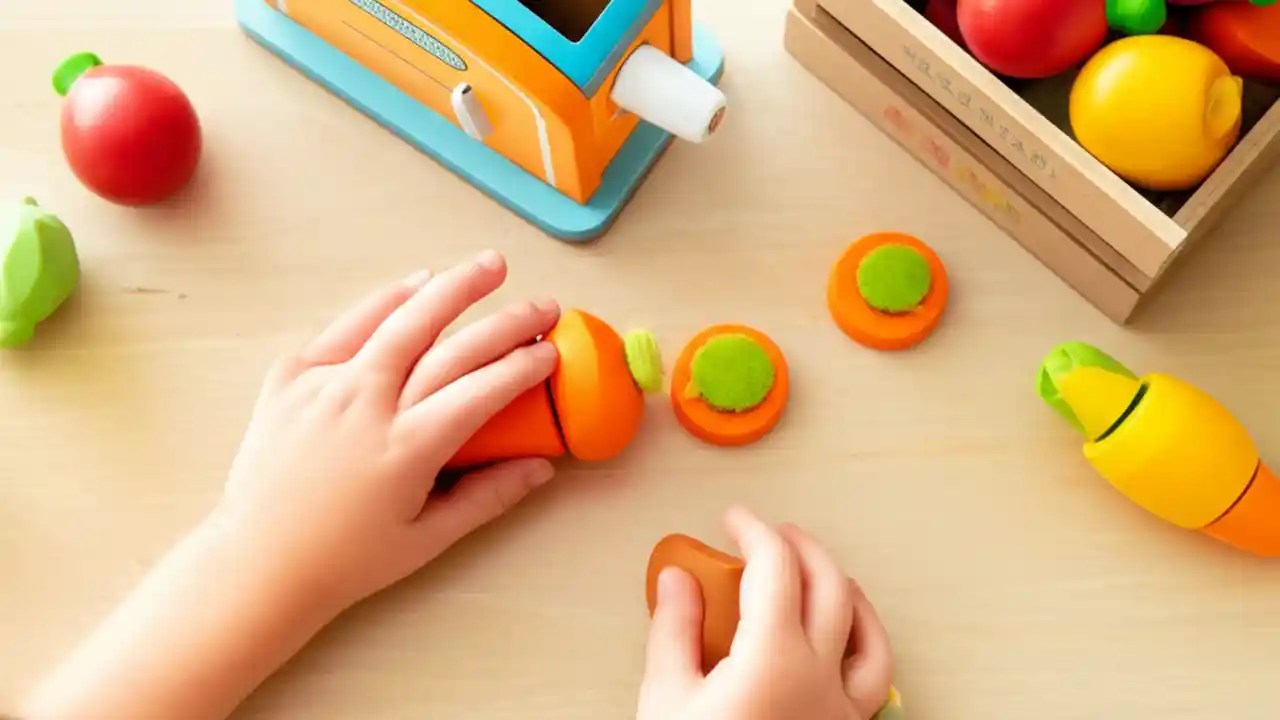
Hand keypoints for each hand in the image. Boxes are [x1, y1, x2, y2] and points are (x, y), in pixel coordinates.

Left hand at [220, 249, 562, 613]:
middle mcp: (369, 406)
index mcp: (408, 449)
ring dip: (449, 289)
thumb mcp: (426, 539)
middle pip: (451, 345)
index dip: (523, 367)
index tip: (550, 352)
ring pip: (399, 321)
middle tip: (542, 305)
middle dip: (505, 321)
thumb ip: (488, 497)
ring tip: (488, 266)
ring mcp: (327, 386)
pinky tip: (416, 283)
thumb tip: (541, 468)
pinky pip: (345, 326)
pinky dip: (384, 300)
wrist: (257, 562)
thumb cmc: (344, 561)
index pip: (482, 390)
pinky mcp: (291, 377)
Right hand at [637, 507, 892, 719]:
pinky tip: (846, 633)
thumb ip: (674, 630)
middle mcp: (820, 679)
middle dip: (799, 547)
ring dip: (842, 587)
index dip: (755, 531)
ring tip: (817, 571)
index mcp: (773, 660)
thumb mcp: (664, 699)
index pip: (776, 568)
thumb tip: (678, 578)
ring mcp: (840, 710)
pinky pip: (874, 674)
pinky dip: (865, 637)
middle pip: (829, 585)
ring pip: (868, 629)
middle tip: (768, 534)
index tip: (735, 519)